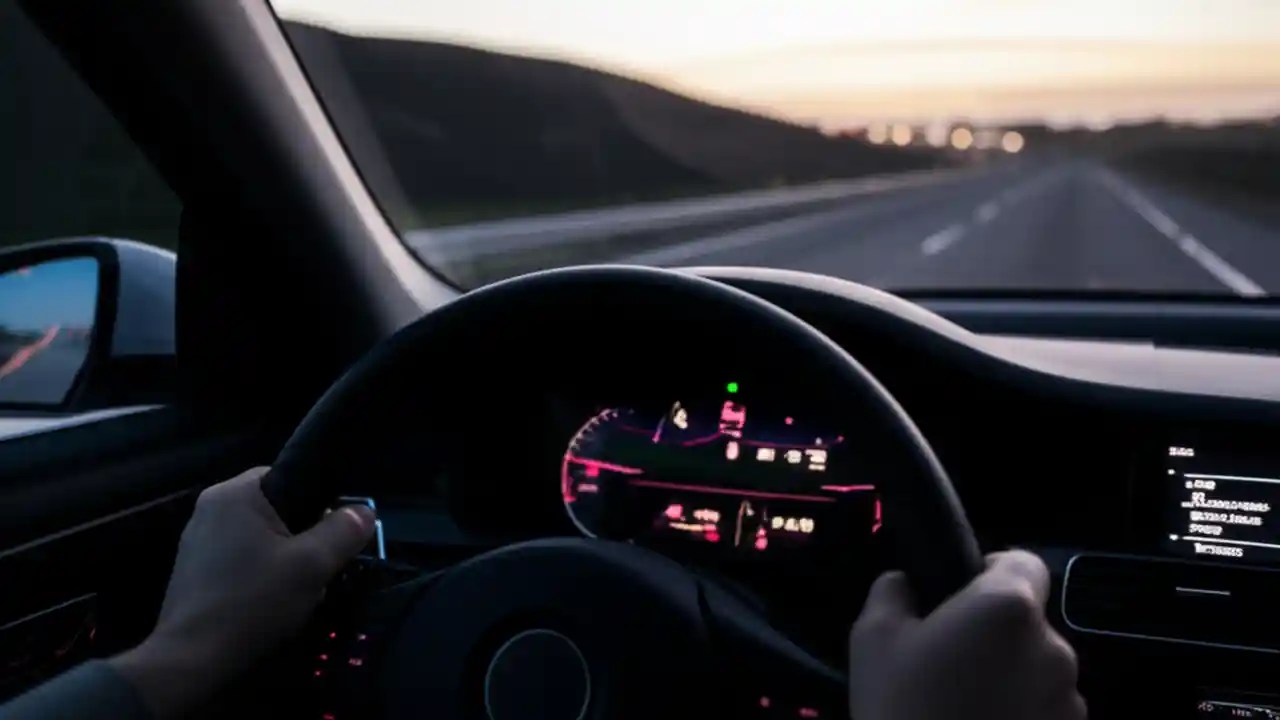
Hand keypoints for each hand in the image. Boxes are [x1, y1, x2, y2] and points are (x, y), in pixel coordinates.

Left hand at [110, 467, 374, 718]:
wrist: (192, 661)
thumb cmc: (252, 602)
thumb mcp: (312, 565)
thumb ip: (343, 532)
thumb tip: (365, 511)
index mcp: (233, 494)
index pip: (289, 475)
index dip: (320, 502)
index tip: (334, 533)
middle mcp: (209, 509)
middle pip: (276, 510)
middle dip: (303, 536)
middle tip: (321, 566)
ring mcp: (197, 542)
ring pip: (260, 538)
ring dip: (284, 559)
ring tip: (297, 589)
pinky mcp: (194, 573)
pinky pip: (241, 560)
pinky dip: (260, 575)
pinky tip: (270, 602)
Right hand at [849, 550, 1084, 719]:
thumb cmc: (901, 709)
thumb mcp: (871, 638)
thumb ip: (893, 591)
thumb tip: (907, 583)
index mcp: (1006, 607)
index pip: (1024, 562)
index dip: (991, 571)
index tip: (959, 597)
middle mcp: (1053, 647)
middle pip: (1028, 621)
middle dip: (994, 634)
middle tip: (946, 661)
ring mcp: (1070, 701)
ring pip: (1038, 670)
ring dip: (1010, 678)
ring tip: (962, 705)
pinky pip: (1045, 711)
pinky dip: (1020, 715)